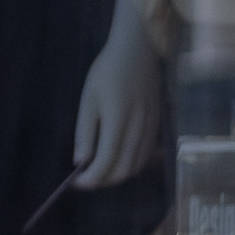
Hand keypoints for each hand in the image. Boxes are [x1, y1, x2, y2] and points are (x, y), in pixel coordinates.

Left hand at [73, 6, 168, 191]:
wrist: (138, 52)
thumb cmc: (107, 72)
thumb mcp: (88, 100)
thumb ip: (85, 132)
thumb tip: (80, 162)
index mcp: (119, 120)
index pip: (107, 161)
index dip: (91, 178)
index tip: (75, 183)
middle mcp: (139, 127)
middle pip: (124, 169)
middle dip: (103, 180)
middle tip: (85, 179)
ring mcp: (152, 126)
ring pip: (138, 164)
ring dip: (117, 174)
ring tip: (98, 172)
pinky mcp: (158, 123)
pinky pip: (146, 153)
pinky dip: (132, 164)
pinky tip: (117, 160)